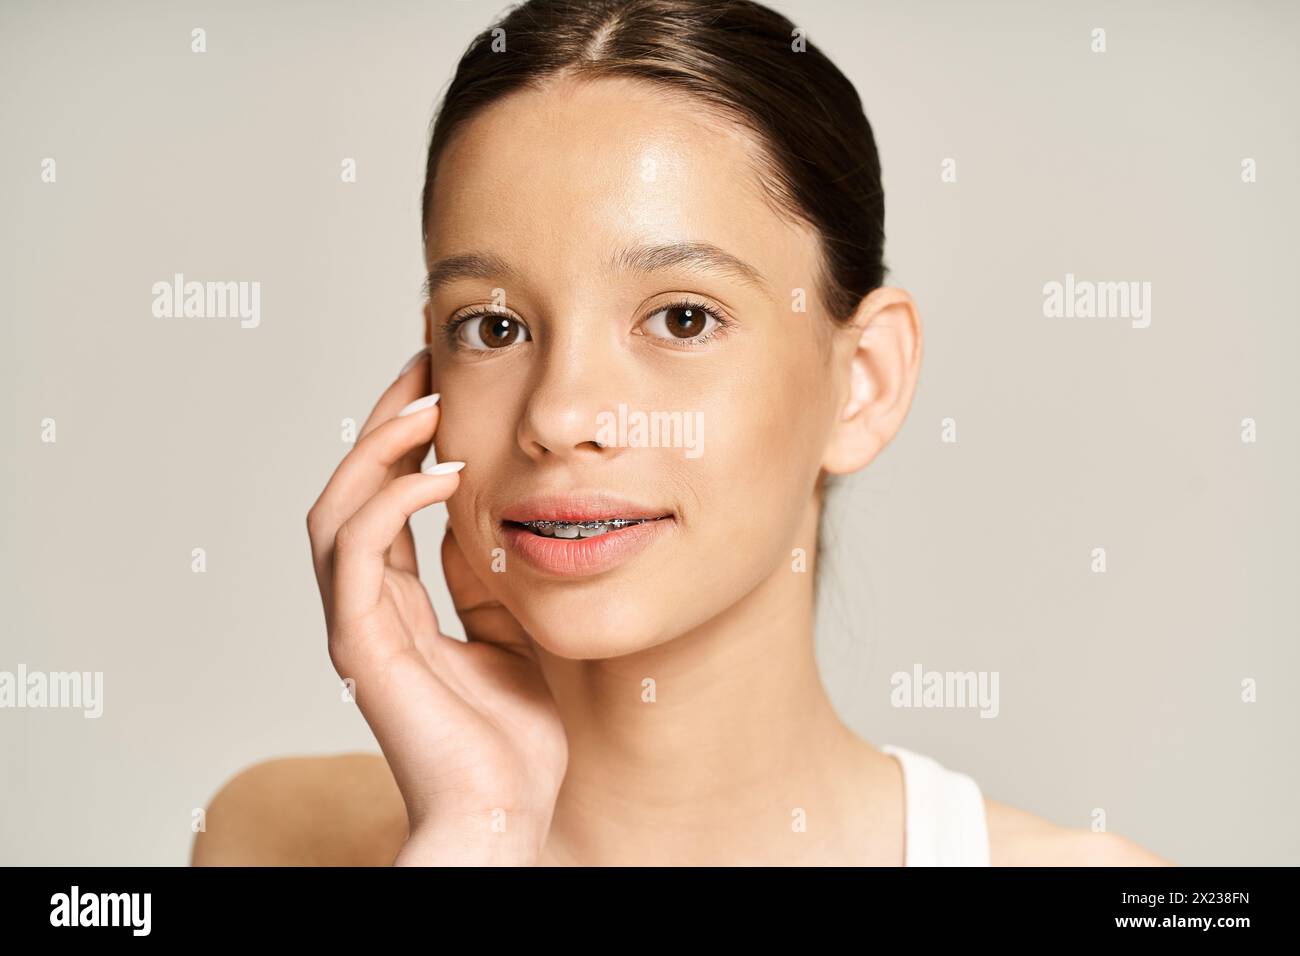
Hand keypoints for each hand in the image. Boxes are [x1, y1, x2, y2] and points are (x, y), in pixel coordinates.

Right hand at [306, 349, 566, 864]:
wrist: (506, 811)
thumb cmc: (511, 738)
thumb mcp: (509, 630)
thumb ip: (484, 577)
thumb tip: (490, 513)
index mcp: (393, 604)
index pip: (382, 499)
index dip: (404, 438)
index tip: (441, 381)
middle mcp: (365, 607)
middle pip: (348, 489)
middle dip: (382, 421)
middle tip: (426, 362)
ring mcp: (356, 626)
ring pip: (336, 510)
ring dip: (378, 448)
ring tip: (430, 402)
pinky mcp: (363, 645)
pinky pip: (356, 552)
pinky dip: (390, 500)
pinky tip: (442, 473)